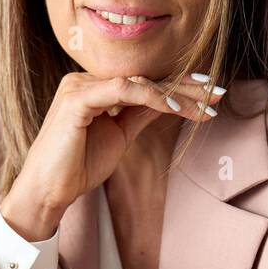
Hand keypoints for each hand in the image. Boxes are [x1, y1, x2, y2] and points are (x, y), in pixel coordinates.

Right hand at [0, 72, 224, 240]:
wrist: (49, 190)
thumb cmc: (77, 167)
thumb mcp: (119, 135)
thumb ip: (140, 113)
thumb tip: (170, 100)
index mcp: (93, 88)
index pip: (143, 81)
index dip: (179, 86)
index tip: (210, 93)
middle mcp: (85, 81)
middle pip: (144, 77)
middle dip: (185, 85)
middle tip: (219, 91)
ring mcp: (79, 87)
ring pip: (138, 82)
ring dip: (176, 94)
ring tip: (205, 106)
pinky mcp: (76, 99)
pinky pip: (122, 90)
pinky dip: (150, 97)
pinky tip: (174, 108)